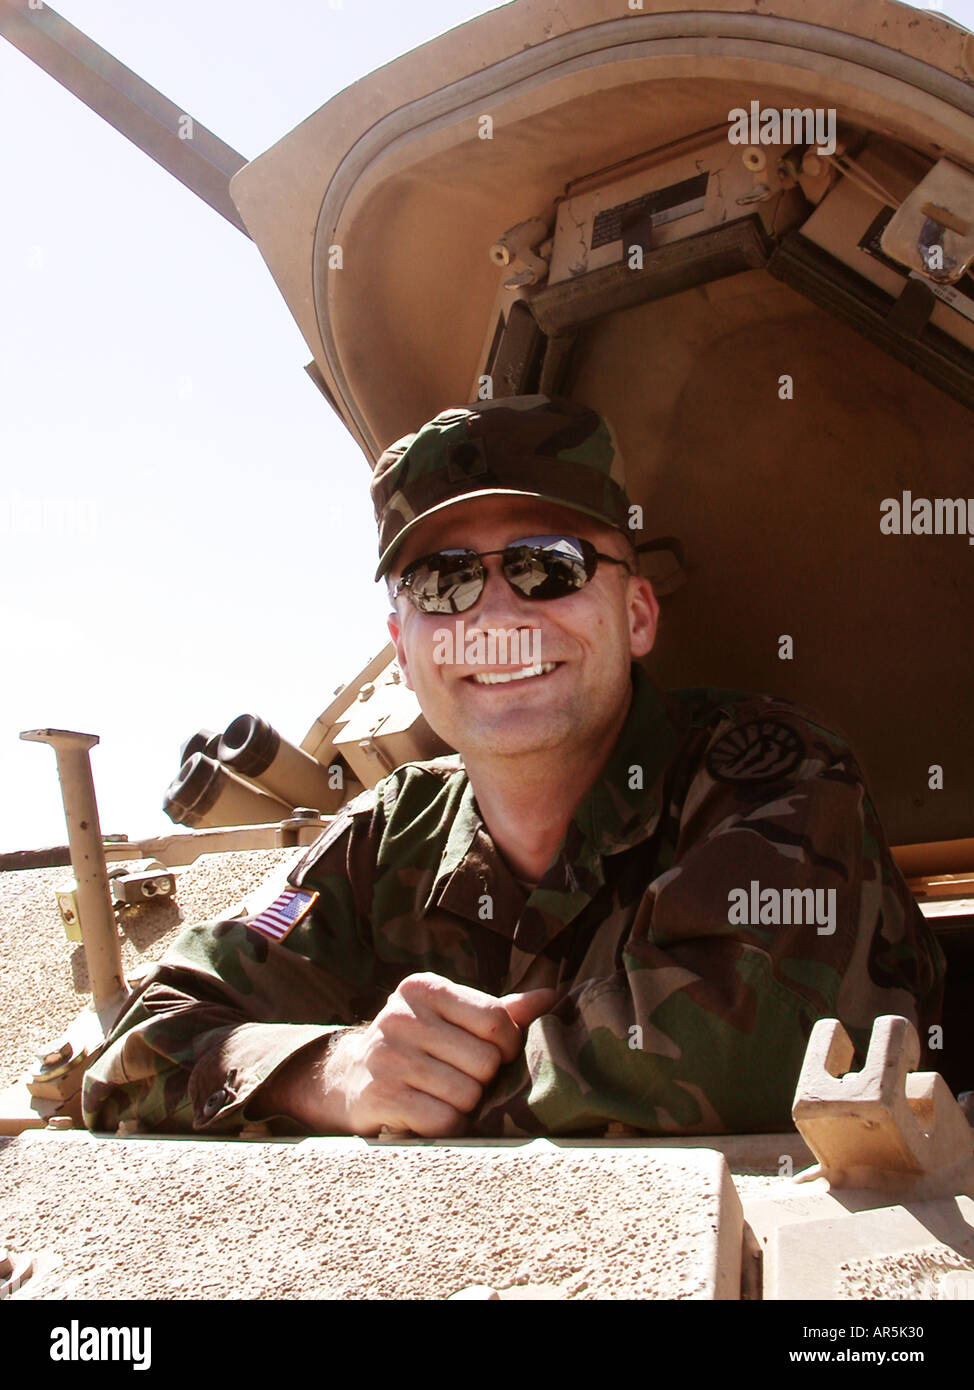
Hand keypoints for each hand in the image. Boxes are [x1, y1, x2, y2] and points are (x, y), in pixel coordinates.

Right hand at [281, 973, 554, 1136]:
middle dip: (483, 1080)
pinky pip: (442, 1121)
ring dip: (465, 1106)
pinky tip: (433, 1118)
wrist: (351, 1078)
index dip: (507, 1047)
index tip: (495, 1057)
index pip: (495, 1020)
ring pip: (466, 1094)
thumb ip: (500, 1011)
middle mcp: (400, 1016)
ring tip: (445, 1098)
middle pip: (484, 1061)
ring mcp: (386, 1056)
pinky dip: (448, 1128)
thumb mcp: (453, 1019)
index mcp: (424, 989)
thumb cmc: (420, 1046)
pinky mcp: (378, 1095)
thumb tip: (551, 997)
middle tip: (463, 1081)